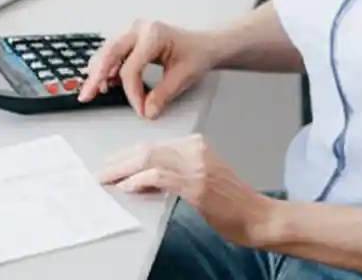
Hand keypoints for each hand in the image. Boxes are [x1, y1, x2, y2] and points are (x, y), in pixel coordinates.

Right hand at [77, 19, 215, 118]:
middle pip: (110, 54)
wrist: (204, 45)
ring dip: (98, 73)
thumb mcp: (183, 77)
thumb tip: (146, 111)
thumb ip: (163, 95)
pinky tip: (106, 84)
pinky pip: (113, 53)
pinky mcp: (131, 39)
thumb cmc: (196, 54)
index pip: (131, 67)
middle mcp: (139, 29)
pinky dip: (107, 69)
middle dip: (96, 77)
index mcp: (153, 34)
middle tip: (87, 96)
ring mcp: (133, 32)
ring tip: (92, 92)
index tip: (140, 109)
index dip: (132, 92)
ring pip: (107, 52)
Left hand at [98, 134, 280, 247]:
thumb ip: (175, 172)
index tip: (112, 163)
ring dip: (123, 170)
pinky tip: (128, 187)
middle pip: (147, 149)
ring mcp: (196, 166)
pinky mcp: (197, 184)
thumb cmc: (231, 202)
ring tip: (108, 179)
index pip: (153, 145)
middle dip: (120, 161)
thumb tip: (142, 178)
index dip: (128, 154)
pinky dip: (139, 180)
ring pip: (149, 160)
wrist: (258, 217)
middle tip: (103, 172)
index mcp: (196, 144)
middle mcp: (195, 149)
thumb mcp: (200, 177)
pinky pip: (159, 177)